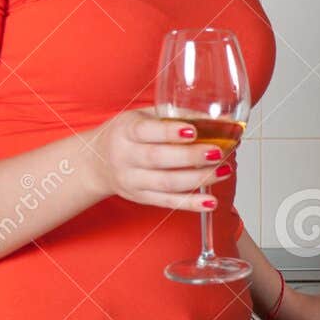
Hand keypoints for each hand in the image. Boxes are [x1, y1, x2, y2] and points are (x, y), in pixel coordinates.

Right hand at [81, 107, 229, 210]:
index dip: (170, 132)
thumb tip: (213, 117)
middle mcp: (125, 157)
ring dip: (198, 179)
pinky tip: (211, 202)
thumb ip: (171, 115)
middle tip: (216, 152)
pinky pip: (168, 202)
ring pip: (166, 183)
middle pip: (158, 159)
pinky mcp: (141, 198)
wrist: (96, 163)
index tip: (193, 131)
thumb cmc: (125, 135)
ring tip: (223, 171)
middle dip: (190, 157)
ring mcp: (133, 180)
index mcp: (125, 131)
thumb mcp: (140, 117)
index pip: (146, 132)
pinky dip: (191, 204)